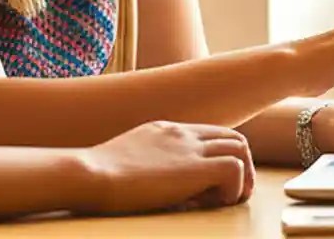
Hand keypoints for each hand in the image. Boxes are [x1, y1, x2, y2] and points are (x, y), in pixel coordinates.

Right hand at [74, 121, 255, 214]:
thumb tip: (164, 189)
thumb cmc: (98, 177)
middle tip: (231, 195)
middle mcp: (182, 133)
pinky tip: (212, 203)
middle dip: (242, 167)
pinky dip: (232, 189)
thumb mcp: (127, 159)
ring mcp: (189, 147)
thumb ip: (149, 164)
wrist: (90, 174)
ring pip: (241, 149)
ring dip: (242, 177)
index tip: (212, 187)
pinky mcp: (194, 167)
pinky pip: (235, 169)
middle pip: (234, 138)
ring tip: (227, 200)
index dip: (220, 160)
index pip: (211, 135)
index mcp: (166, 130)